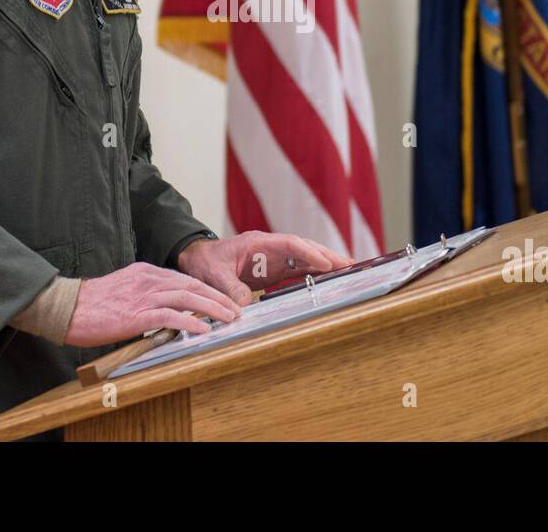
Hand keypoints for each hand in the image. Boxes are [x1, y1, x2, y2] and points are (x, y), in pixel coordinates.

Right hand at [62, 261, 242, 347]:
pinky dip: (190, 321)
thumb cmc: (91, 305)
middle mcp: (148, 280)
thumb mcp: (123, 291)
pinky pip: (170, 316)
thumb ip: (145, 296)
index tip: (223, 299)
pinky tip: (204, 328)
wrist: (66, 307)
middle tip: (236, 308)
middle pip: (192, 285)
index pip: (184, 279)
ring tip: (229, 318)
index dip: (207, 289)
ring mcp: (143, 296)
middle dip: (217, 297)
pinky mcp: (136, 314)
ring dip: (212, 308)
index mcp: (145, 272)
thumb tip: (165, 312)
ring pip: (187, 297)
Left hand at [177, 231, 354, 304]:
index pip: (289, 244)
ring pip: (305, 259)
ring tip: (348, 271)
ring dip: (325, 264)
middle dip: (327, 255)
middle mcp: (270, 250)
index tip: (324, 262)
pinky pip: (298, 271)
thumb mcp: (213, 274)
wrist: (198, 260)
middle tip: (350, 264)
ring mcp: (274, 260)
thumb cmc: (205, 262)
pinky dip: (314, 274)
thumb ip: (230, 287)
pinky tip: (329, 280)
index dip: (308, 252)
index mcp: (258, 243)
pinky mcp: (274, 272)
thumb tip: (246, 304)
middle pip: (304, 249)